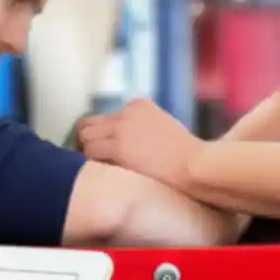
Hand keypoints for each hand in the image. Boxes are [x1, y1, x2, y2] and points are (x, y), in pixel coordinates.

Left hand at [76, 99, 204, 191]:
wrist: (194, 166)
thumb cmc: (186, 157)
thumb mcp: (163, 130)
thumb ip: (143, 131)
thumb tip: (129, 146)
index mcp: (139, 105)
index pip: (106, 118)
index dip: (102, 136)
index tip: (106, 151)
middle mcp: (127, 111)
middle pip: (89, 123)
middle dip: (87, 141)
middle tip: (92, 161)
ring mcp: (121, 127)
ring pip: (85, 137)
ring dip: (87, 153)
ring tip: (94, 169)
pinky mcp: (118, 145)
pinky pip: (90, 152)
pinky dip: (90, 163)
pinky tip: (99, 173)